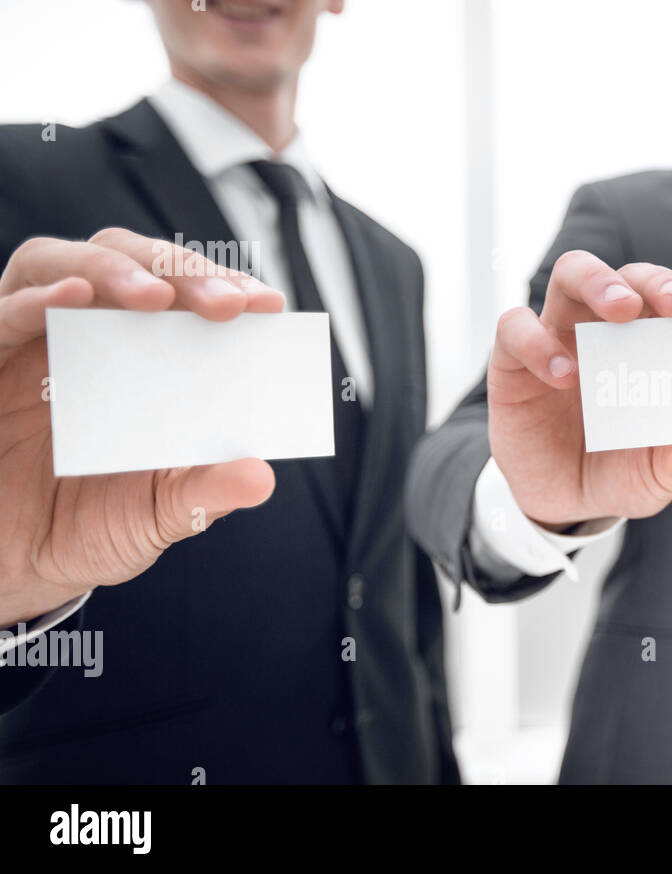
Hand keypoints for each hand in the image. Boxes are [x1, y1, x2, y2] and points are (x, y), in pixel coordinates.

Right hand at [0, 228, 285, 626]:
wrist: (11, 569)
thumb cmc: (86, 528)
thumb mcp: (157, 516)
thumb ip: (206, 492)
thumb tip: (262, 477)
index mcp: (134, 358)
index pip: (180, 297)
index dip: (222, 288)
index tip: (269, 306)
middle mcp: (79, 335)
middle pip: (126, 262)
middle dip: (181, 272)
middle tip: (228, 303)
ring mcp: (22, 344)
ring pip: (57, 264)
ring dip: (113, 270)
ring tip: (158, 296)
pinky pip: (0, 315)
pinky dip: (34, 299)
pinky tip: (74, 297)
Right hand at [487, 251, 671, 526]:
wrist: (557, 501)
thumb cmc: (615, 471)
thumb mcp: (651, 480)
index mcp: (653, 343)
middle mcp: (606, 328)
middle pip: (631, 276)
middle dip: (659, 282)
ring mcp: (558, 335)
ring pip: (572, 274)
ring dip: (600, 282)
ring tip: (623, 311)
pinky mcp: (512, 360)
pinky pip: (515, 328)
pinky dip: (538, 343)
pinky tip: (565, 375)